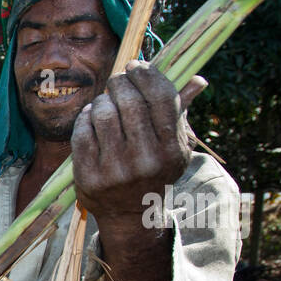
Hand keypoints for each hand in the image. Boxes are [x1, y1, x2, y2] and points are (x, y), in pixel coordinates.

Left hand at [71, 60, 206, 226]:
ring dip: (102, 100)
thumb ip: (180, 113)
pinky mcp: (90, 176)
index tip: (136, 66)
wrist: (130, 213)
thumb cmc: (154, 170)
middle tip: (117, 80)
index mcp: (171, 150)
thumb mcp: (174, 147)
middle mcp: (145, 161)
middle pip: (129, 101)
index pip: (161, 98)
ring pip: (103, 113)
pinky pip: (82, 131)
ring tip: (105, 103)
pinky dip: (84, 117)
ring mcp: (116, 170)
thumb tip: (198, 80)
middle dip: (120, 83)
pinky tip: (90, 118)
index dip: (147, 74)